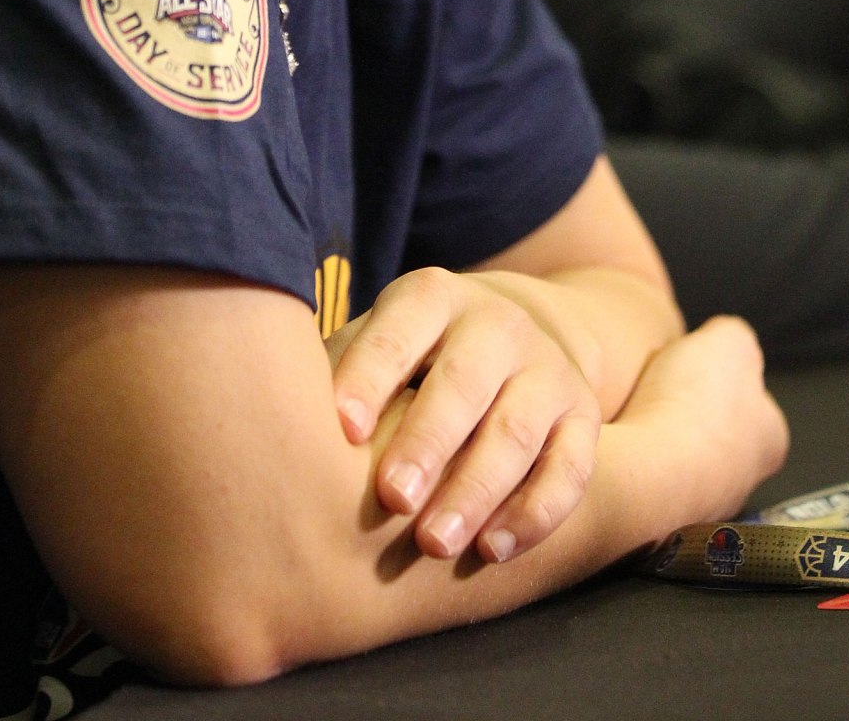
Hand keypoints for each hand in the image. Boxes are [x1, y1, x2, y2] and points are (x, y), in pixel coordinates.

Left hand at [327, 266, 602, 563]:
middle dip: (428, 440)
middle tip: (393, 498)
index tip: (341, 429)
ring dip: (476, 489)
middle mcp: (497, 323)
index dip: (371, 377)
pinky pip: (570, 466)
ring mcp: (546, 368)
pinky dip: (536, 512)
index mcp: (432, 297)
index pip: (400, 332)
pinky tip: (494, 551)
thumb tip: (266, 422)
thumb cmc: (411, 358)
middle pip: (465, 380)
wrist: (516, 337)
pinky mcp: (582, 416)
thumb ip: (333, 373)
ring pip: (516, 430)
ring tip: (433, 544)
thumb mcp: (377, 342)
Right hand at [617, 315, 788, 525]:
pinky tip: (629, 441)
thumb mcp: (728, 339)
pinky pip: (651, 478)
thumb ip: (736, 336)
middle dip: (692, 411)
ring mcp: (702, 506)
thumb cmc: (694, 406)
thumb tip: (727, 343)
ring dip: (663, 436)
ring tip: (641, 412)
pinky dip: (640, 458)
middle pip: (717, 433)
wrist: (646, 470)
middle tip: (667, 389)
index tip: (699, 370)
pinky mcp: (661, 520)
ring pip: (683, 458)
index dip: (723, 378)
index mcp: (770, 439)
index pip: (754, 403)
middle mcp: (743, 481)